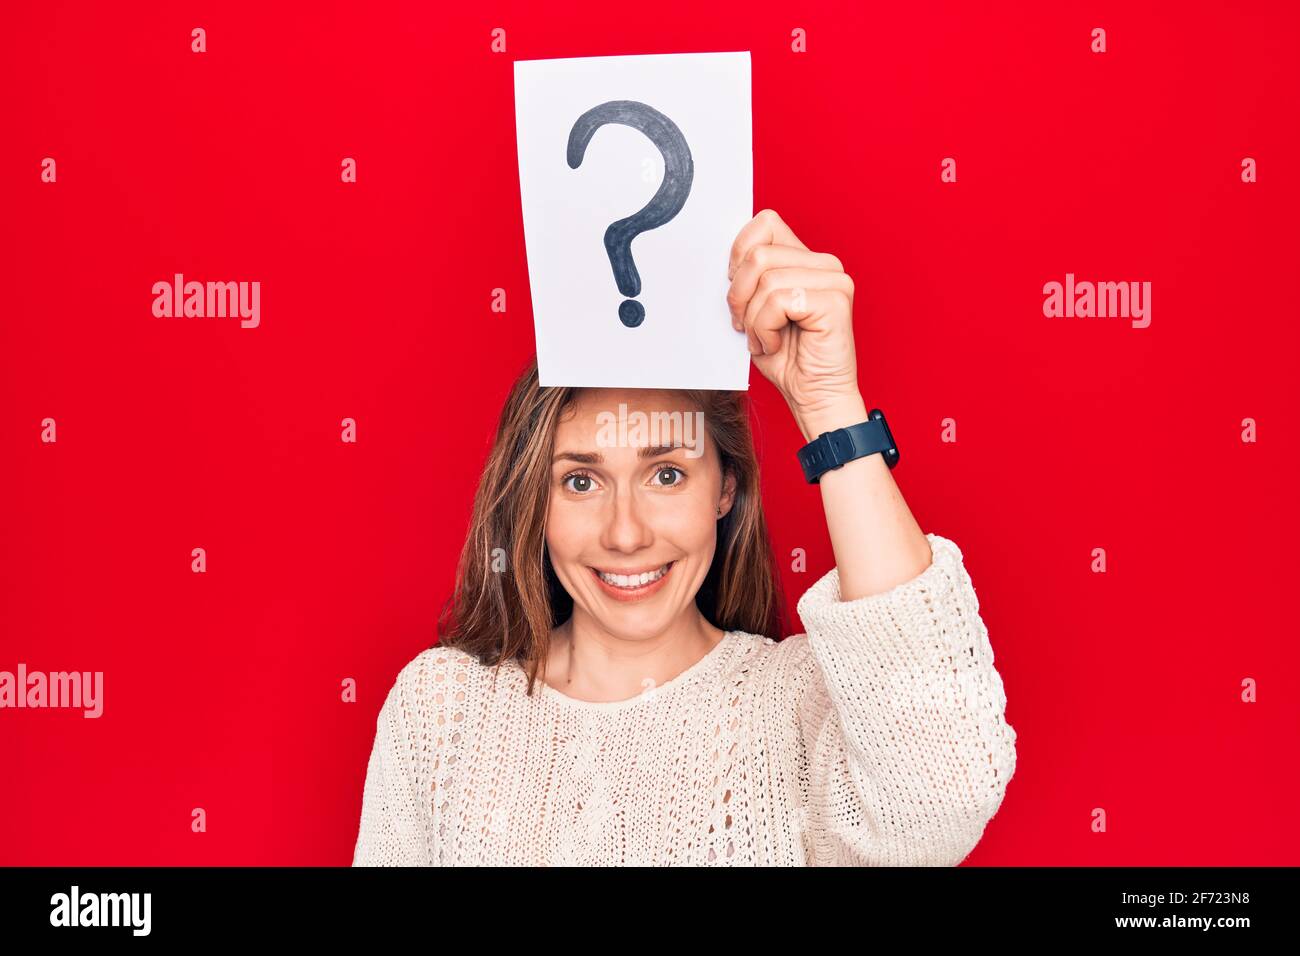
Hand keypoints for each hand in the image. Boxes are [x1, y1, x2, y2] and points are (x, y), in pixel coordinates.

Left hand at [726, 209, 865, 440]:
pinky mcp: (835, 301)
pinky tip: (776, 344)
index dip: (738, 255)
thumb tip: (725, 260)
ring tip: (764, 340)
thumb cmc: (786, 360)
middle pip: (758, 254)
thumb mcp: (755, 311)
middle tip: (746, 326)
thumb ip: (748, 278)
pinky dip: (766, 329)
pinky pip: (779, 301)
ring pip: (766, 279)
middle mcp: (824, 264)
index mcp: (805, 260)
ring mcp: (834, 280)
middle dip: (739, 296)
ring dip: (753, 319)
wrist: (813, 398)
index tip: (737, 293)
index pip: (764, 224)